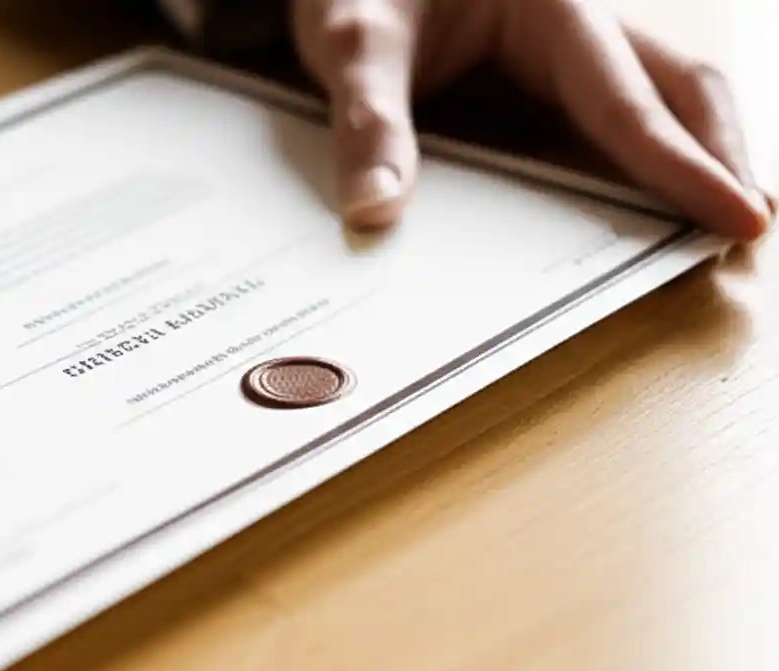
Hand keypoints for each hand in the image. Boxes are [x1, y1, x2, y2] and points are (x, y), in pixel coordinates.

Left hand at [291, 0, 774, 237]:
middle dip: (721, 155)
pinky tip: (640, 204)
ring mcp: (566, 54)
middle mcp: (574, 28)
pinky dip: (641, 162)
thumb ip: (367, 122)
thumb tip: (375, 210)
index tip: (739, 216)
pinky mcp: (545, 80)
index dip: (684, 165)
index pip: (627, 101)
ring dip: (695, 156)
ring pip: (661, 98)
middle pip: (681, 87)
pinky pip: (613, 119)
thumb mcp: (352, 42)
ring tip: (717, 223)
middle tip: (749, 228)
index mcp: (548, 10)